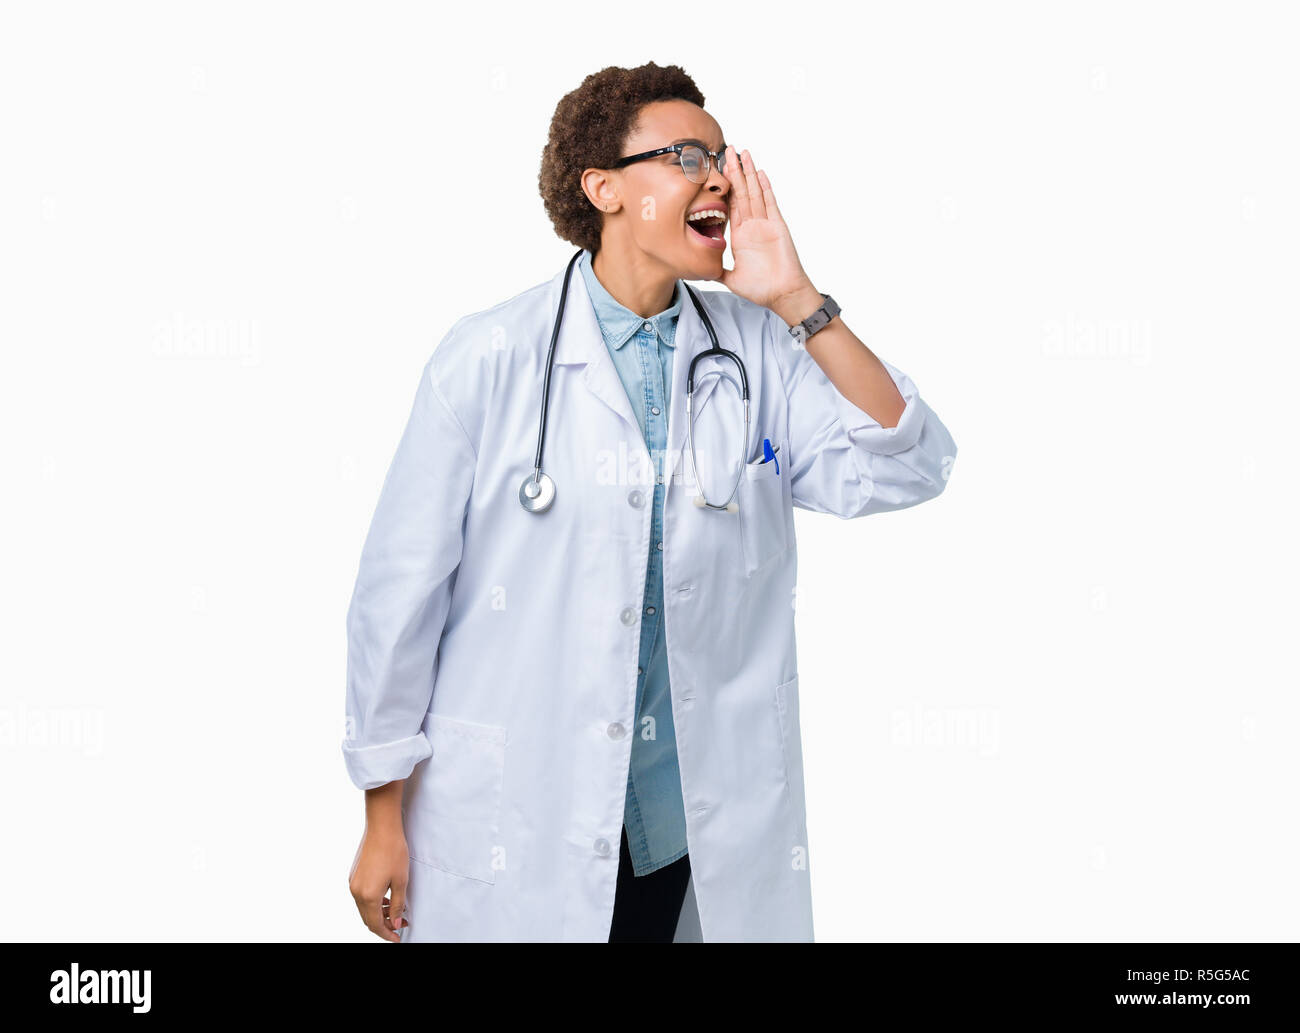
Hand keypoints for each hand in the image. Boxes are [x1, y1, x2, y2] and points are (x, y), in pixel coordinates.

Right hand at [348, 820, 409, 941]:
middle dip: (383, 925)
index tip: (397, 938)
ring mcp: (353, 883)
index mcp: (368, 896)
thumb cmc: (393, 850)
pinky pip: (362, 896)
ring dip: (378, 913)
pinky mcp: (354, 875)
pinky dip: (373, 902)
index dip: (387, 933)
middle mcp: (356, 891)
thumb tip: (395, 922)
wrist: (382, 827)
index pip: (375, 924)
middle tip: (399, 925)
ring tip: (395, 911)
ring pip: (364, 908)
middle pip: (368, 919)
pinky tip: (386, 898)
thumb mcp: (401, 881)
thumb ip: (397, 905)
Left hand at [715, 146, 816, 313]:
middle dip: (734, 171)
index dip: (723, 187)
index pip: (729, 205)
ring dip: (748, 172)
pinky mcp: (777, 226)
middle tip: (727, 149)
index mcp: (740, 235)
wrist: (782, 294)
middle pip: (741, 192)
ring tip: (742, 153)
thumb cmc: (761, 288)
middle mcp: (752, 225)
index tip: (716, 170)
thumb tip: (700, 270)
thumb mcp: (730, 279)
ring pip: (754, 192)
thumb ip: (716, 270)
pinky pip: (769, 203)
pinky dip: (764, 188)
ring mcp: (765, 224)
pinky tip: (759, 173)